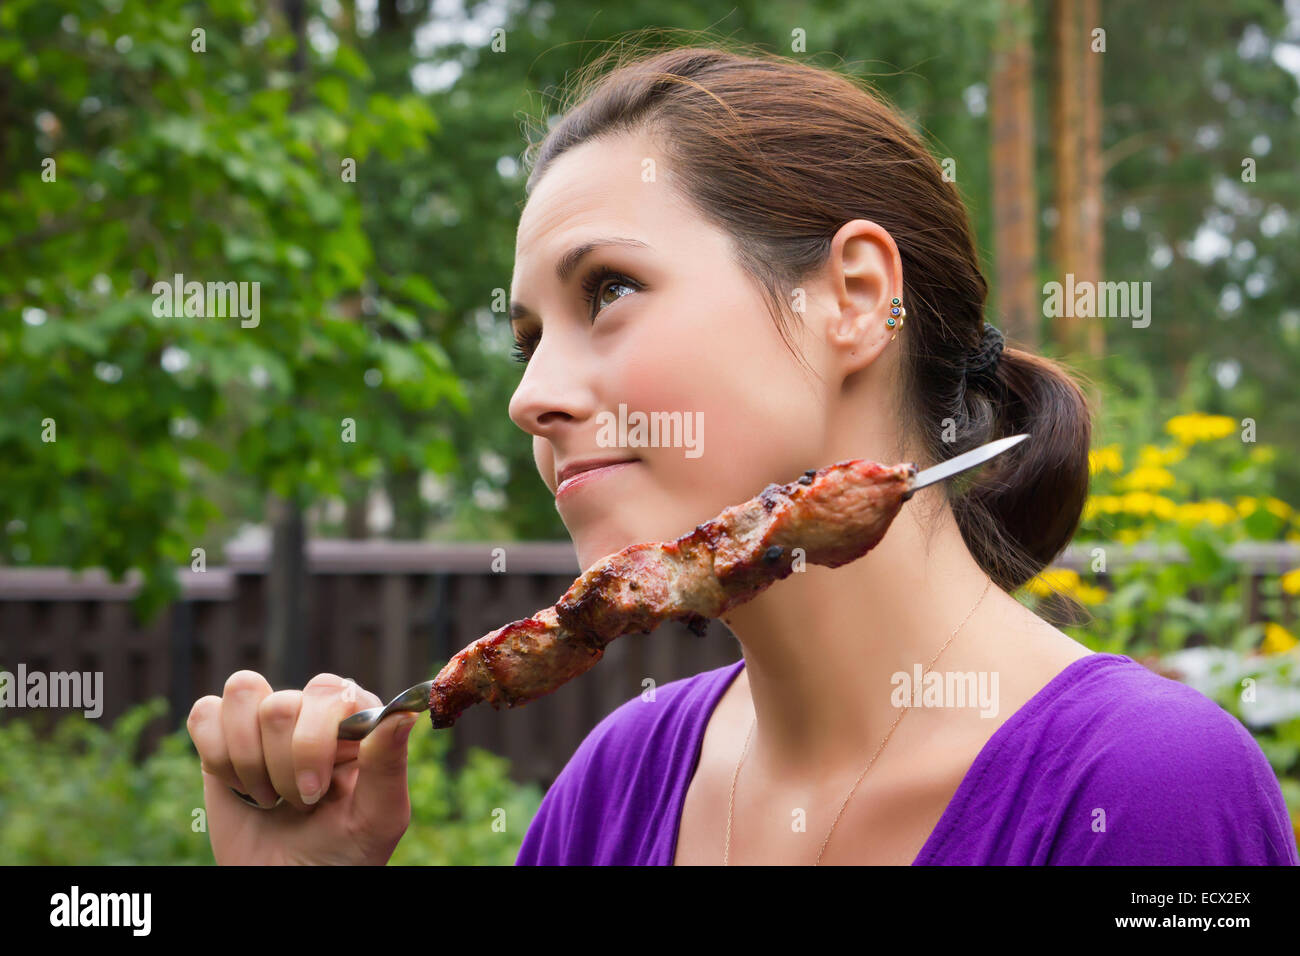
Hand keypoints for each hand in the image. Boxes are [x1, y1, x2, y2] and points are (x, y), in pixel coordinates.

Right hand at [187, 671, 417, 864]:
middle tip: (297, 803)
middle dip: (282, 768)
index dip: (314, 744)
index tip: (317, 793)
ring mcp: (267, 718)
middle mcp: (314, 708)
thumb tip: (404, 714)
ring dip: (248, 759)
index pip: (330, 692)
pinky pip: (204, 712)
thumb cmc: (342, 853)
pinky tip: (239, 786)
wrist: (287, 886)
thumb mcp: (378, 817)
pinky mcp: (223, 734)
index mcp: (357, 718)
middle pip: (281, 703)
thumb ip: (389, 764)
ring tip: (269, 795)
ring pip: (243, 691)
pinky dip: (217, 757)